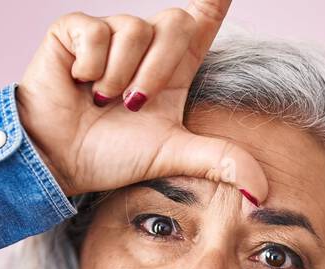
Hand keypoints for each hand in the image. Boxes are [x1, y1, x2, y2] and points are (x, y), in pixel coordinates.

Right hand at [16, 0, 268, 204]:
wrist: (61, 161)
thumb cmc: (112, 155)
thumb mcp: (173, 155)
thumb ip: (221, 162)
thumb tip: (263, 193)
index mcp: (174, 67)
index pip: (203, 19)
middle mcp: (145, 45)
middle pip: (175, 21)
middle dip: (157, 68)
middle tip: (132, 105)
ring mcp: (110, 34)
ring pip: (134, 29)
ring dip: (120, 74)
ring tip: (103, 101)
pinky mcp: (75, 30)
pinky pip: (97, 32)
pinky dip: (91, 66)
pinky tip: (79, 84)